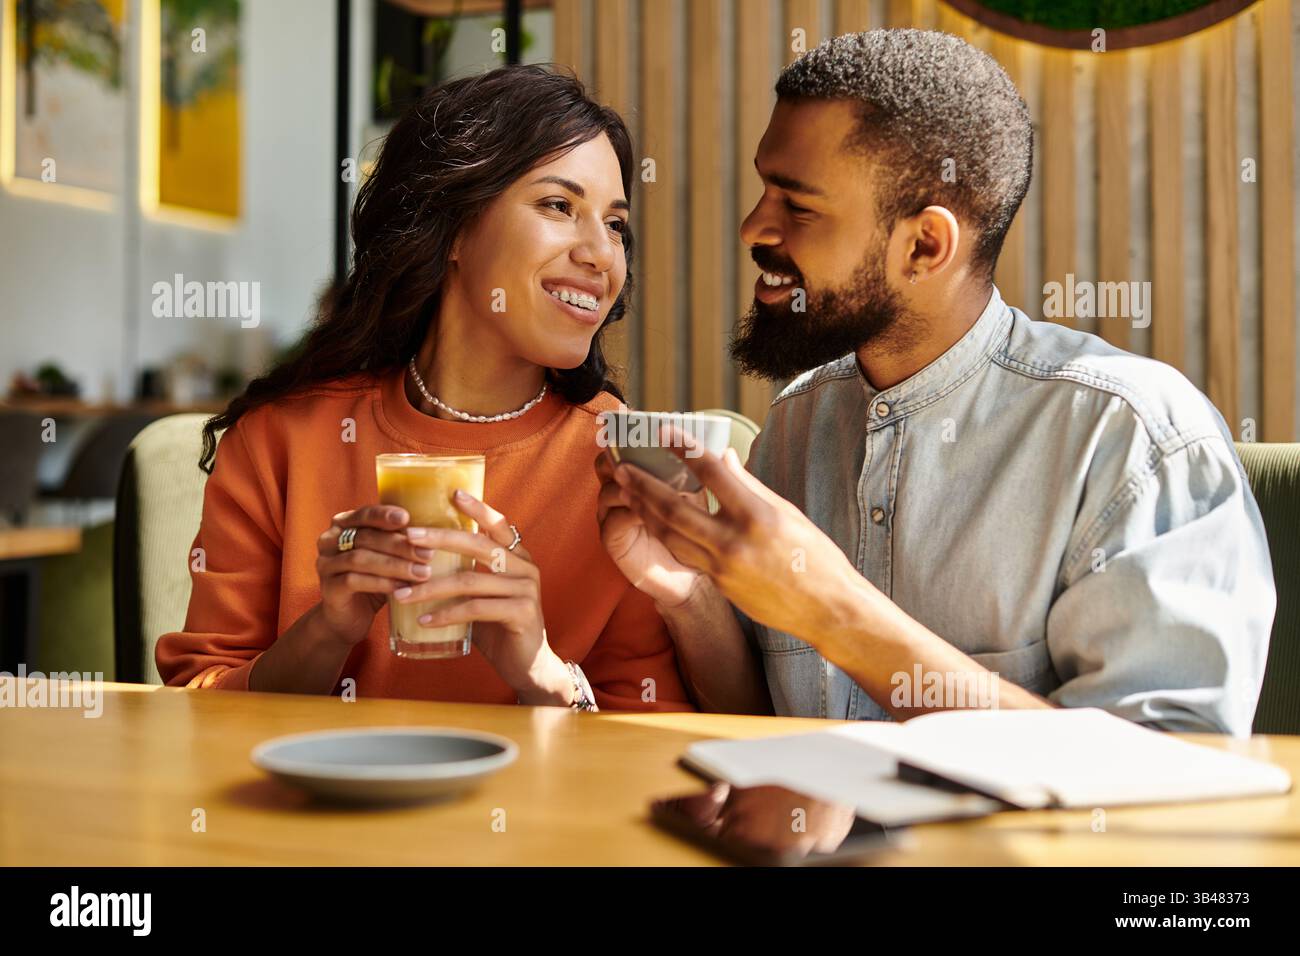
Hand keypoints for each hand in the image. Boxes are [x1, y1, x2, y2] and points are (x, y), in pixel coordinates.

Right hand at [316, 504, 431, 645]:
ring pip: (361, 559)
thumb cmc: (374, 580)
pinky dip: (381, 584)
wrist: (347, 618)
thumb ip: (399, 540)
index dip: (385, 515)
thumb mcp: (386, 556)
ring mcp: (325, 564)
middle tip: (429, 554)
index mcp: (343, 524)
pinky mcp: (327, 587)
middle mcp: (329, 540)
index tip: (408, 518)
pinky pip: (354, 581)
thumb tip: (437, 531)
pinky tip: (402, 590)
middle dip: (400, 545)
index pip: (365, 514)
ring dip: (395, 566)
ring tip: (422, 573)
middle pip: (366, 537)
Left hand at [393, 491, 573, 705]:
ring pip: (470, 580)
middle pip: (478, 545)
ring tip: (401, 594)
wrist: (527, 664)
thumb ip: (466, 573)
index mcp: (517, 556)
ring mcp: (526, 590)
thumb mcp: (483, 594)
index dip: (477, 508)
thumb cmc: (498, 626)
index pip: (498, 524)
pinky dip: (445, 614)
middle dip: (440, 539)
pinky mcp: (521, 613)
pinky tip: (423, 621)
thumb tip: (420, 556)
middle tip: (409, 538)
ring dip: (430, 586)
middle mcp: (525, 567)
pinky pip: (475, 609)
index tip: (453, 493)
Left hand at [611, 429, 873, 645]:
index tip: (663, 430)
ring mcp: (722, 567)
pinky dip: (664, 535)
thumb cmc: (814, 555)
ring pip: (669, 534)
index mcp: (757, 515)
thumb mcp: (785, 512)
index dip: (684, 448)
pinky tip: (650, 520)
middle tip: (621, 467)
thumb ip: (748, 485)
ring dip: (643, 511)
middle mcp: (734, 541)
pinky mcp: (718, 584)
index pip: (712, 471)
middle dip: (642, 486)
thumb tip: (725, 456)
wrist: (825, 608)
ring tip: (627, 492)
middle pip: (674, 507)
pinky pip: (683, 554)